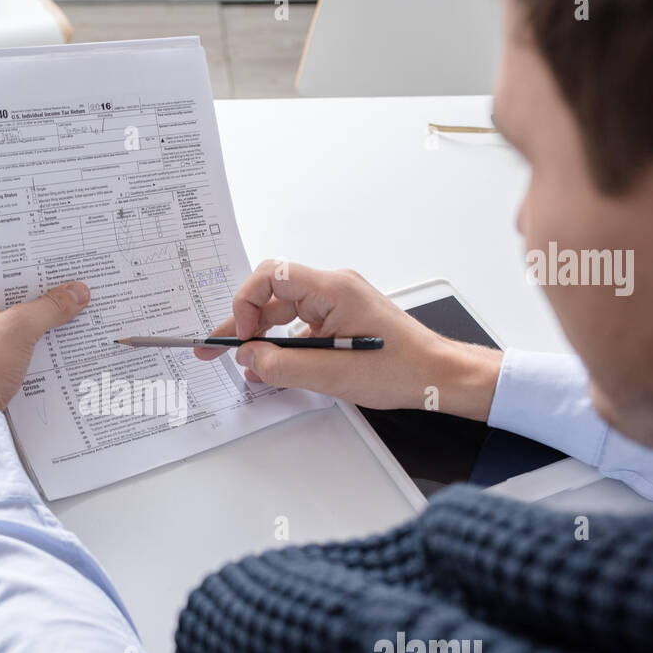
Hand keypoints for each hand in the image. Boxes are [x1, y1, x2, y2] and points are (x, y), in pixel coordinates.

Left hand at [0, 277, 89, 432]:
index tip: (65, 276)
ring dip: (37, 330)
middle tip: (71, 300)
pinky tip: (50, 353)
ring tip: (65, 325)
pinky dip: (30, 351)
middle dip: (41, 305)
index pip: (6, 276)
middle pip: (12, 302)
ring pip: (14, 328)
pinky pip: (11, 349)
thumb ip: (50, 307)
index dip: (37, 275)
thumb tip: (74, 293)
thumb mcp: (19, 328)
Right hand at [196, 260, 501, 419]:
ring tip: (240, 361)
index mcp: (332, 289)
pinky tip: (269, 367)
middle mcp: (333, 288)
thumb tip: (249, 357)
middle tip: (215, 347)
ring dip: (260, 336)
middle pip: (271, 295)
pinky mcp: (340, 320)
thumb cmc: (400, 368)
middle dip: (243, 321)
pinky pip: (300, 326)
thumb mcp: (332, 374)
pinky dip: (281, 345)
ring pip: (283, 312)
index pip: (271, 276)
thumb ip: (282, 365)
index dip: (246, 302)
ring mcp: (337, 303)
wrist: (437, 376)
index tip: (240, 336)